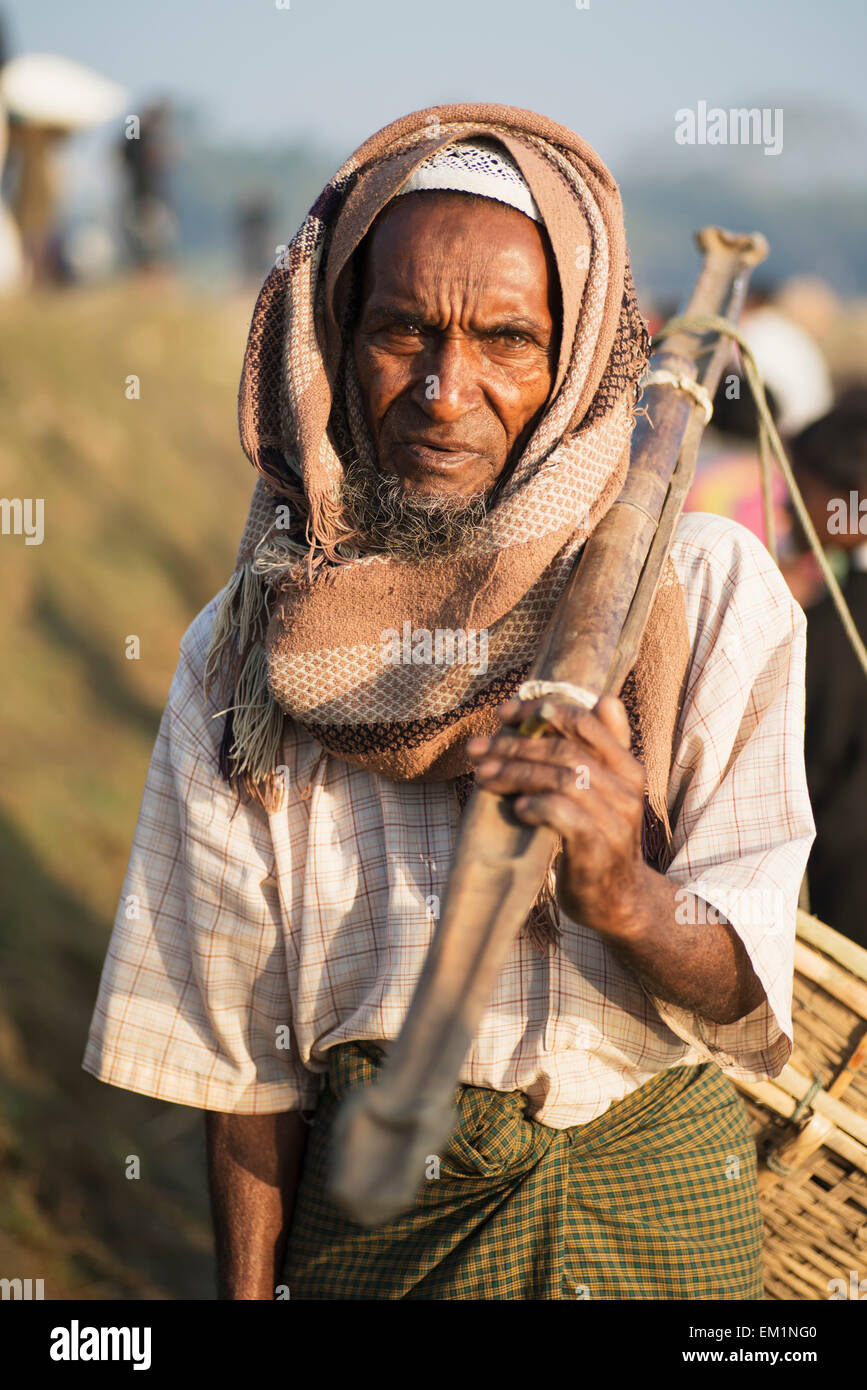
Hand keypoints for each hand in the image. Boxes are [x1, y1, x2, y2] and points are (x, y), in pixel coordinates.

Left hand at [465, 695, 647, 935]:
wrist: (618, 900)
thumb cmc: (601, 838)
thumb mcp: (609, 791)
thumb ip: (604, 749)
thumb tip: (604, 699)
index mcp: (627, 767)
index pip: (584, 721)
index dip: (540, 712)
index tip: (502, 713)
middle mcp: (626, 788)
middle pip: (563, 750)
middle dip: (513, 745)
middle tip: (476, 749)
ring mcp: (615, 818)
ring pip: (559, 779)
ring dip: (514, 774)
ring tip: (483, 778)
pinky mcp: (597, 846)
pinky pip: (562, 813)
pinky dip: (535, 806)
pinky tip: (516, 810)